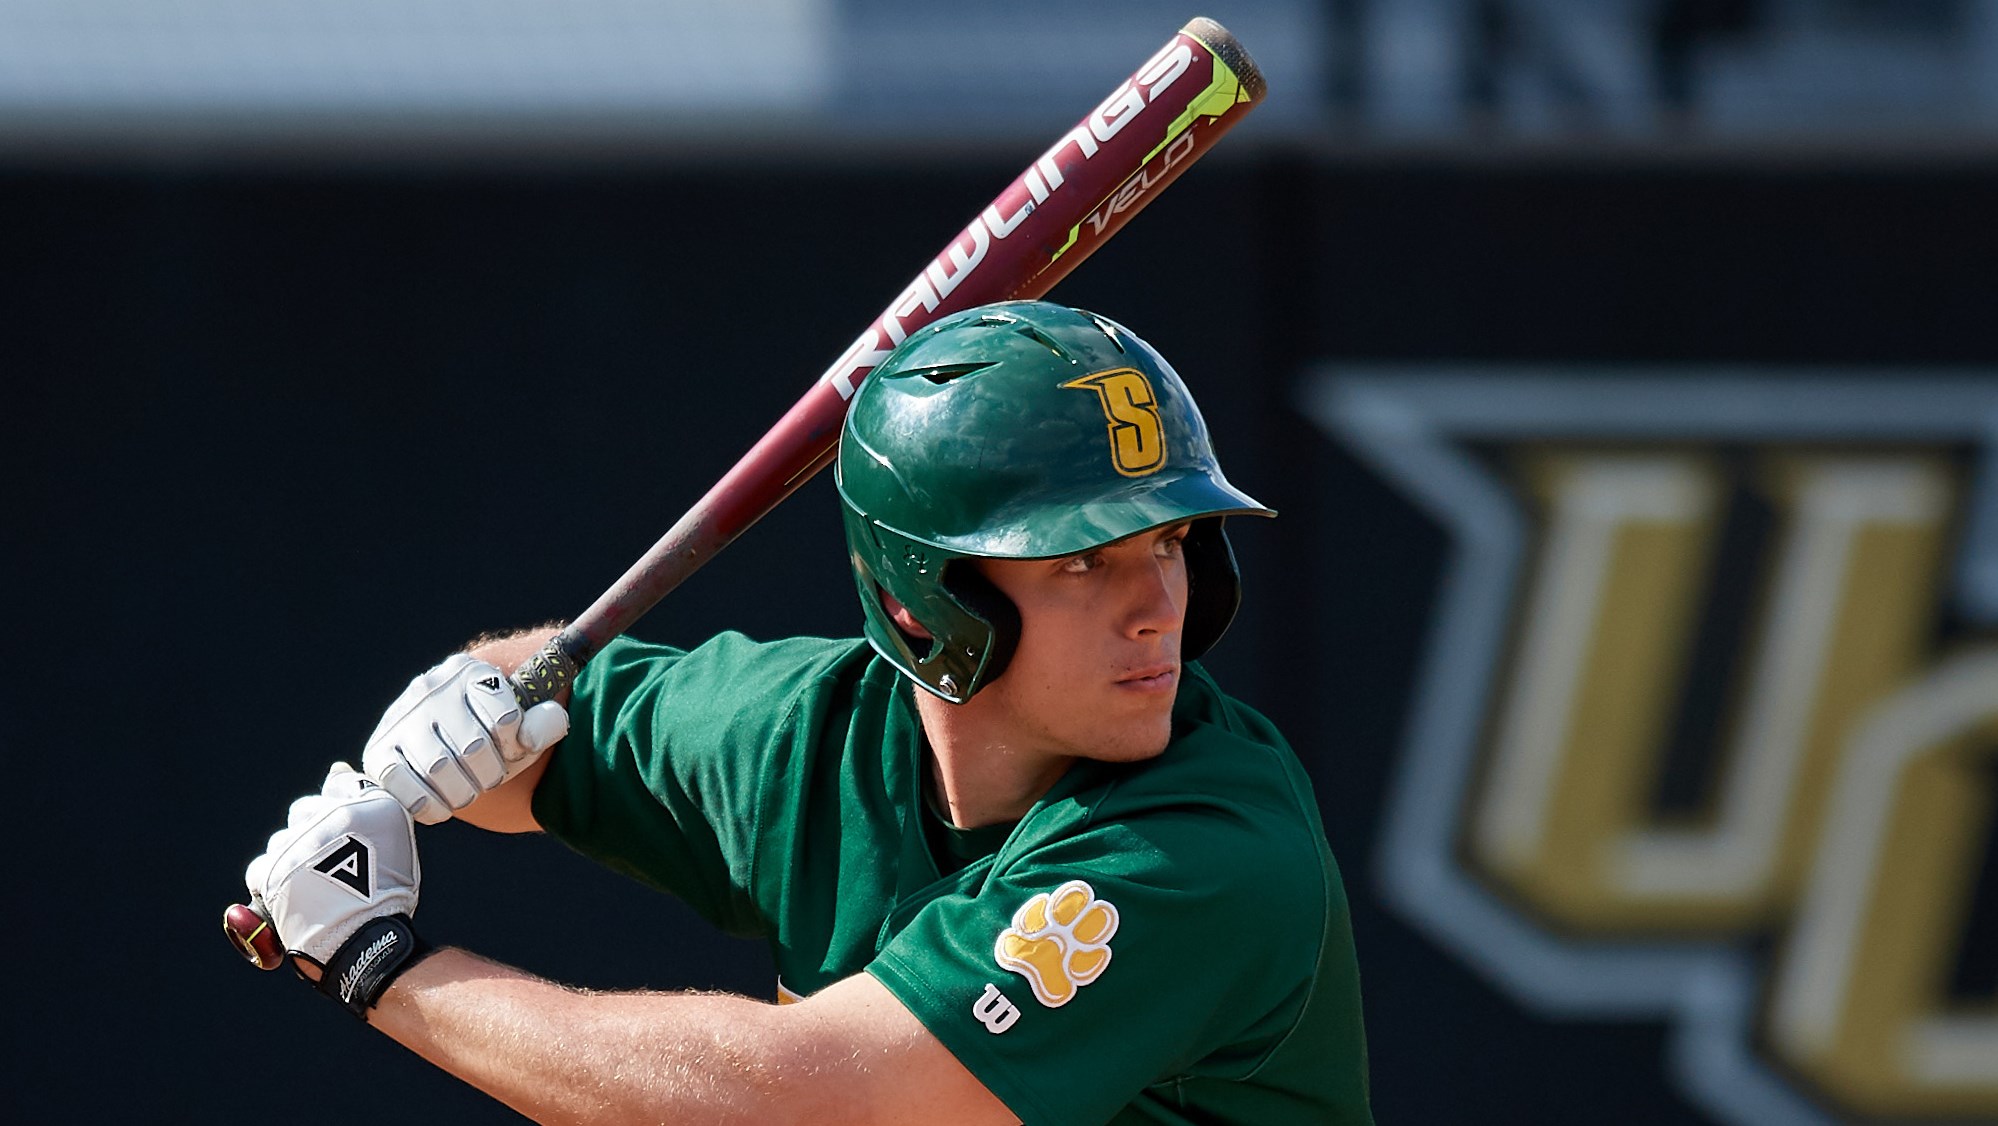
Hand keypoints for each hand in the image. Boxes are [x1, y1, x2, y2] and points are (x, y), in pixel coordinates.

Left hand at [244, 764, 427, 1013]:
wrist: (366, 939)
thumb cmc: (386, 890)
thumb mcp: (393, 835)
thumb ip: (363, 797)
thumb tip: (335, 770)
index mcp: (362, 805)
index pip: (335, 788)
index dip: (340, 816)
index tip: (351, 843)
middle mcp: (327, 819)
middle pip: (302, 813)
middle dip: (311, 833)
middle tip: (331, 865)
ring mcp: (297, 846)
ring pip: (280, 841)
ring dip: (290, 858)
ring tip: (311, 885)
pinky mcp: (273, 873)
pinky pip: (259, 868)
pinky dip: (270, 881)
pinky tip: (289, 895)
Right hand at [361, 653, 568, 823]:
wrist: (444, 742)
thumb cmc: (492, 734)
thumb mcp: (527, 724)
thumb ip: (546, 722)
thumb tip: (529, 737)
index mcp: (470, 673)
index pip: (504, 717)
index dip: (515, 744)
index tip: (513, 749)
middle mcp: (430, 688)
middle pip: (472, 748)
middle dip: (490, 773)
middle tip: (490, 776)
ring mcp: (399, 719)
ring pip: (438, 769)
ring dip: (463, 792)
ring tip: (468, 789)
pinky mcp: (377, 752)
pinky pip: (402, 786)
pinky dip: (429, 804)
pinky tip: (442, 804)